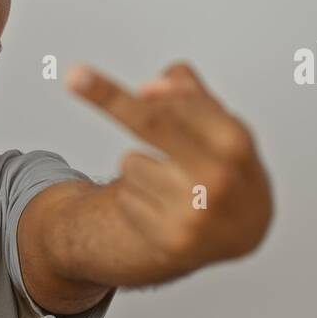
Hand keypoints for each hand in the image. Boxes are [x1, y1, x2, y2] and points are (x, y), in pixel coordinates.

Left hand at [65, 61, 273, 275]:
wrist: (242, 233)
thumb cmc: (229, 168)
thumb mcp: (224, 129)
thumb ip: (192, 98)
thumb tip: (158, 84)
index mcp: (234, 143)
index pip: (178, 105)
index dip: (145, 91)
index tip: (95, 77)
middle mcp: (218, 178)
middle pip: (151, 125)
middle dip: (111, 98)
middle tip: (74, 76)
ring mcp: (194, 214)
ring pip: (130, 163)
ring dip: (142, 167)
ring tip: (174, 181)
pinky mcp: (170, 242)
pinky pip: (126, 198)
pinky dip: (139, 198)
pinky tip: (167, 206)